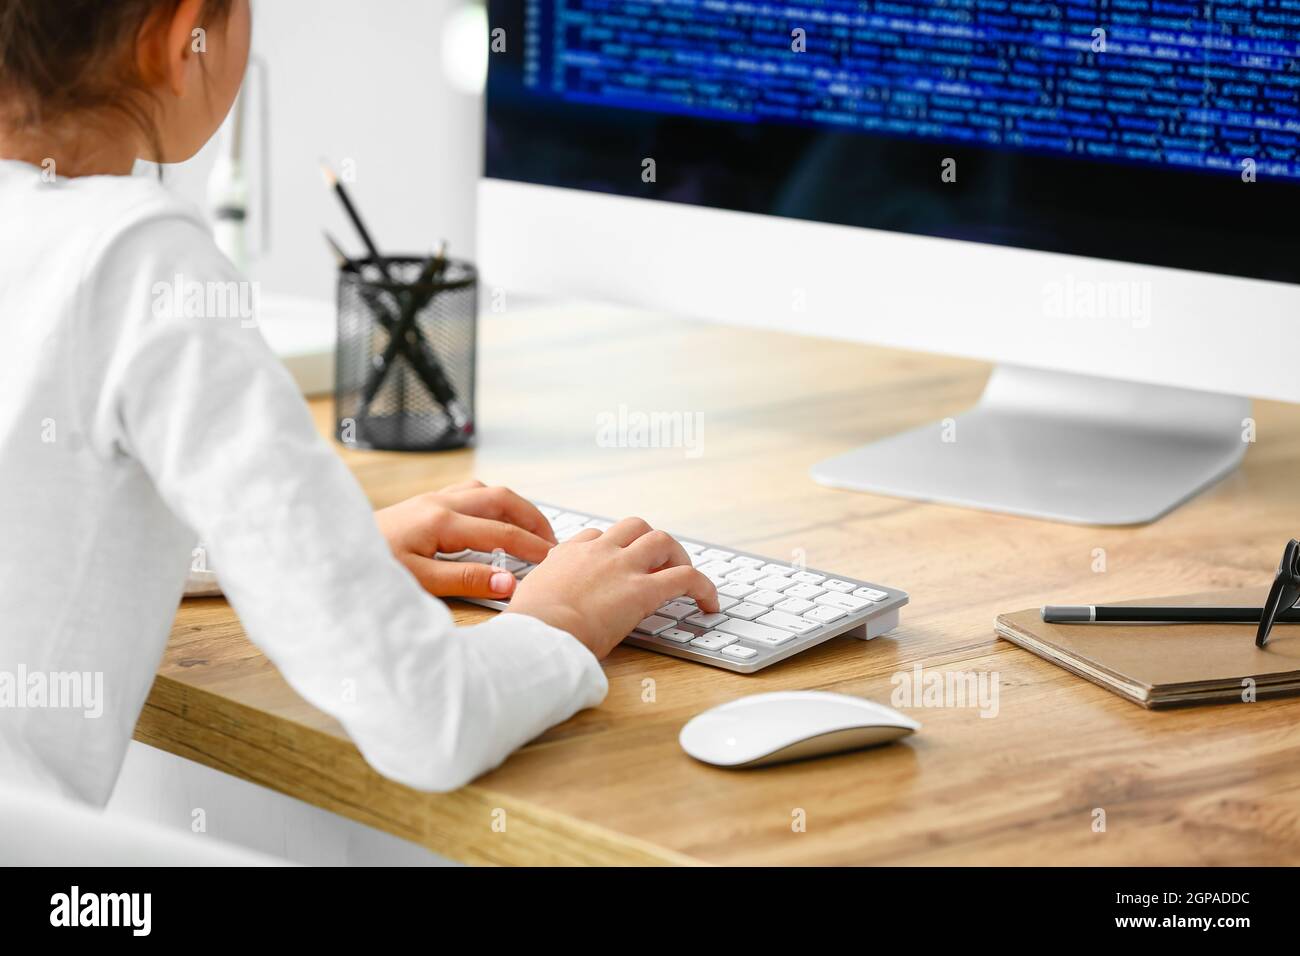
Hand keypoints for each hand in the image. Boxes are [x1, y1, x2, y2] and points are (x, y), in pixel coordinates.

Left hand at [375, 480, 556, 598]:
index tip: (552, 559)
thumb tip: (509, 582)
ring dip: (512, 506)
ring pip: (484, 491)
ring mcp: (430, 500)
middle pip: (500, 498)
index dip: (531, 546)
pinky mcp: (421, 504)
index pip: (501, 532)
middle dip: (531, 517)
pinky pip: (467, 493)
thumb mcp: (420, 581)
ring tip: (528, 528)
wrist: (329, 553)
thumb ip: (468, 579)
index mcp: (441, 521)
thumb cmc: (369, 569)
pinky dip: (490, 503)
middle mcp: (439, 503)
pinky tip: (491, 519)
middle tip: (551, 540)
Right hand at [505, 516, 719, 658]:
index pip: (595, 538)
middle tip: (660, 564)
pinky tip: (709, 603)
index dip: (611, 549)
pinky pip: (685, 577)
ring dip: (678, 556)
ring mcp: (622, 567)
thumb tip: (535, 610)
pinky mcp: (644, 590)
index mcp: (566, 555)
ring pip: (662, 541)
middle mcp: (597, 553)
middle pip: (634, 527)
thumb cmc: (529, 626)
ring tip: (686, 577)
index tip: (617, 564)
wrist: (539, 633)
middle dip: (650, 541)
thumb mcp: (528, 600)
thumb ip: (540, 596)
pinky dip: (703, 586)